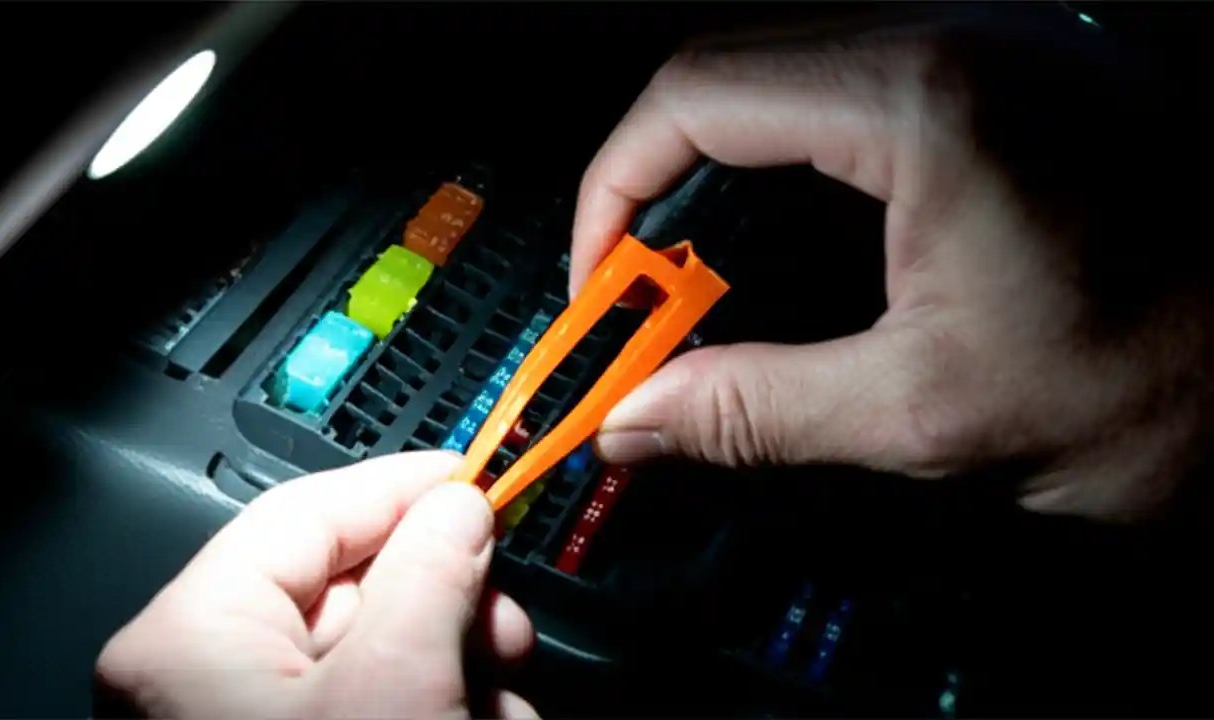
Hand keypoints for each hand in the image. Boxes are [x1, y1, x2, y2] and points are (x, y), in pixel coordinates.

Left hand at [95, 451, 537, 718]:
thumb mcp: (396, 680)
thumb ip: (430, 572)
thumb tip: (458, 506)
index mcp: (188, 637)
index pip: (306, 511)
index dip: (402, 486)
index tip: (475, 478)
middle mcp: (199, 676)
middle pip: (349, 586)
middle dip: (449, 606)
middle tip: (505, 621)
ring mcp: (239, 719)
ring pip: (373, 654)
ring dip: (459, 670)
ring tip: (501, 708)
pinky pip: (368, 704)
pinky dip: (433, 709)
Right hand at [572, 24, 1212, 521]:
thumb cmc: (1159, 380)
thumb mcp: (925, 413)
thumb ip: (754, 410)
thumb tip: (636, 422)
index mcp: (923, 100)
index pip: (692, 99)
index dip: (615, 194)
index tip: (602, 282)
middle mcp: (952, 44)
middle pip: (725, 79)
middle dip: (658, 192)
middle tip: (644, 299)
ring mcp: (983, 52)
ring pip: (781, 82)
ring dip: (719, 178)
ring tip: (703, 286)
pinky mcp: (1003, 83)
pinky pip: (847, 95)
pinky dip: (785, 169)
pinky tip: (787, 250)